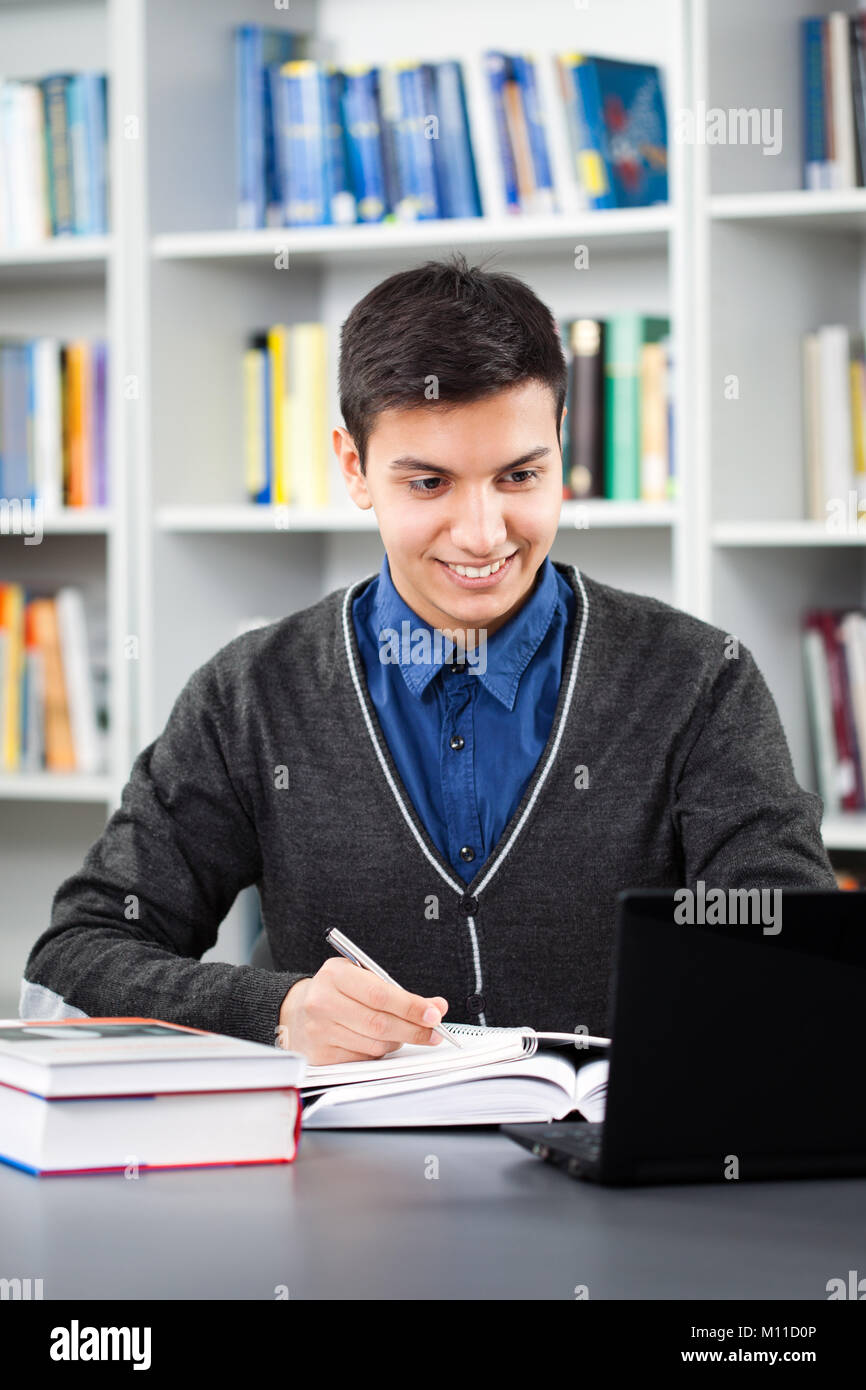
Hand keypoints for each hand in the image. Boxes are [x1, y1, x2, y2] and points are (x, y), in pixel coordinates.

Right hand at [277, 957, 448, 1065]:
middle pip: (380, 1023)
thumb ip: (398, 992)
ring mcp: (319, 1031)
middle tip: (433, 1032)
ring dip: (396, 1041)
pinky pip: (363, 1059)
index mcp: (335, 975)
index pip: (380, 994)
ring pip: (375, 1044)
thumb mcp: (362, 978)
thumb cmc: (336, 991)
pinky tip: (374, 1041)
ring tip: (398, 1032)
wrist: (297, 1010)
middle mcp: (322, 1002)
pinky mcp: (320, 1056)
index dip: (411, 1006)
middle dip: (413, 1029)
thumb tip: (435, 1007)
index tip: (434, 1013)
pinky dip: (377, 1052)